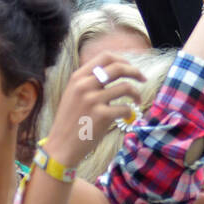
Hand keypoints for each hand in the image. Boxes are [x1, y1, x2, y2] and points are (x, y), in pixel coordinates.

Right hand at [44, 52, 144, 167]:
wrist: (61, 146)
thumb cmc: (71, 120)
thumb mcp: (74, 94)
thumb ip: (89, 81)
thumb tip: (115, 69)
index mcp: (78, 77)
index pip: (105, 57)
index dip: (123, 60)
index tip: (131, 68)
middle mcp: (84, 85)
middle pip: (118, 67)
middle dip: (135, 72)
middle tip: (143, 79)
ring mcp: (92, 100)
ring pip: (126, 87)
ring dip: (136, 94)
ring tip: (137, 100)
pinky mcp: (101, 116)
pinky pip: (125, 108)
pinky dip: (129, 111)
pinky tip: (125, 116)